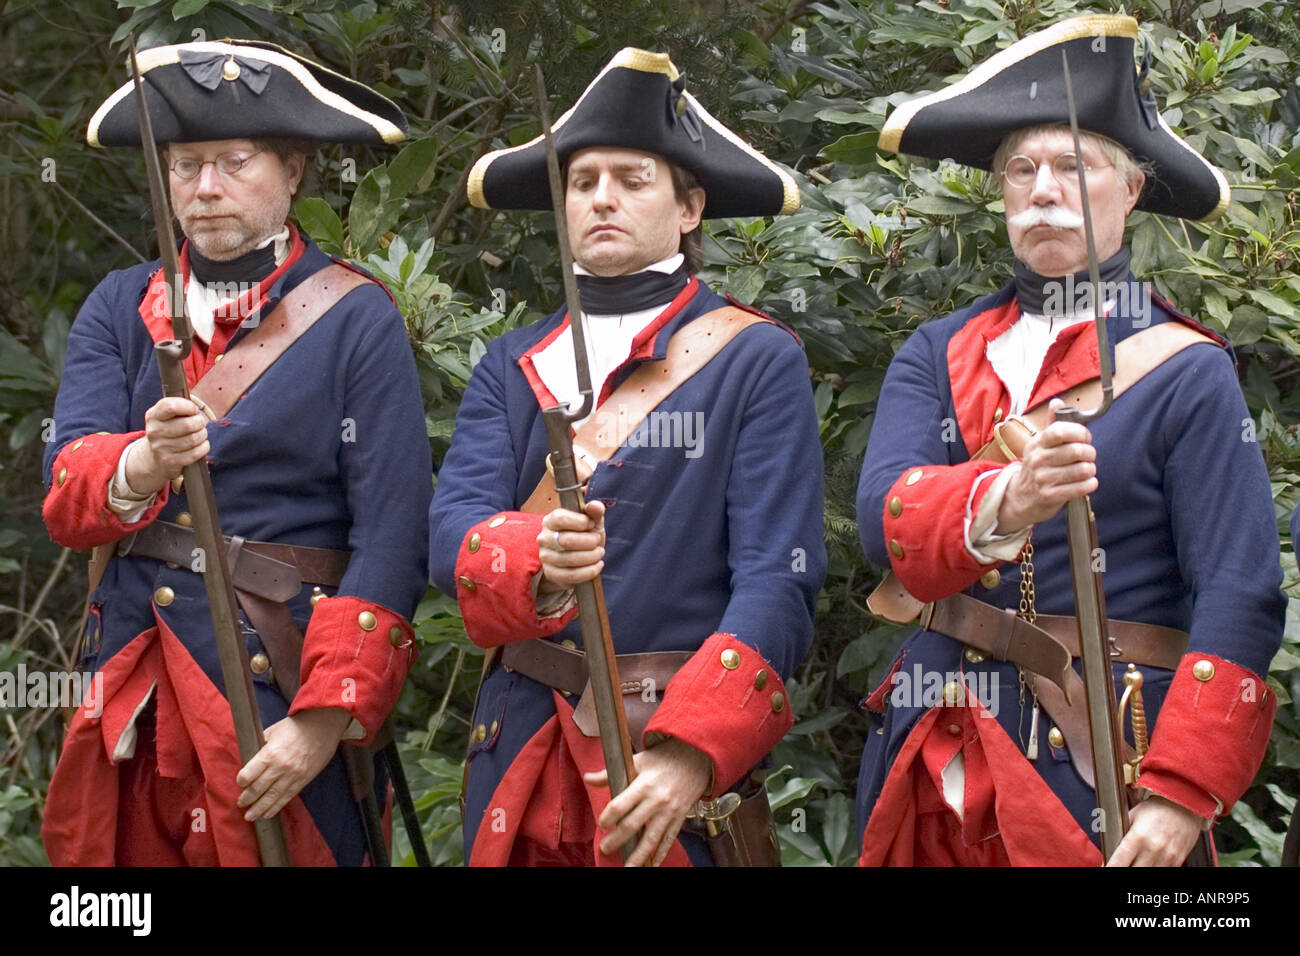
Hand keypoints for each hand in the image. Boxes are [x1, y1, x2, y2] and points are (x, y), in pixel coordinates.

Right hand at [126, 396, 209, 494]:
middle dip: (200, 422)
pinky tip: (201, 445)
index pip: (171, 406)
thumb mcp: (166, 416)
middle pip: (188, 424)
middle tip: (200, 423)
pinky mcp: (170, 461)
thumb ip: (178, 407)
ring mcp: (161, 448)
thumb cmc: (168, 430)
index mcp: (153, 416)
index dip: (188, 406)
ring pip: (193, 439)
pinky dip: (204, 447)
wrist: (154, 457)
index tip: (193, 410)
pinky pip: (195, 453)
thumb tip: (195, 409)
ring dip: (203, 435)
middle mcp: (154, 432)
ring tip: (200, 433)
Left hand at [236, 708, 350, 820]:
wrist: (323, 727)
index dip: (241, 781)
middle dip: (247, 799)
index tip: (240, 783)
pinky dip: (276, 807)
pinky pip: (287, 797)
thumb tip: (250, 758)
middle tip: (241, 804)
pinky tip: (268, 813)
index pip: (248, 775)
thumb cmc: (296, 727)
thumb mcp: (273, 732)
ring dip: (259, 809)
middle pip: (258, 789)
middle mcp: (280, 767)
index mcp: (270, 754)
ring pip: (272, 797)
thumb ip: (260, 746)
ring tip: (250, 816)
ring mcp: (293, 775)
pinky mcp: (303, 780)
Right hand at [537, 500, 605, 593]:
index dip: (580, 521)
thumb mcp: (591, 522)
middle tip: (597, 541)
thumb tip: (596, 506)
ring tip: (599, 553)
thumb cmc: (584, 536)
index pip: (560, 518)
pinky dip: (589, 571)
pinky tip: (597, 565)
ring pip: (571, 559)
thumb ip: (594, 512)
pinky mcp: (552, 573)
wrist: (578, 560)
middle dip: (589, 541)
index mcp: (550, 521)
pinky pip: (572, 575)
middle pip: (567, 540)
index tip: (591, 524)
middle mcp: (544, 538)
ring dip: (592, 556)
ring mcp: (546, 557)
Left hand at [586, 738, 712, 866]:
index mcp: (644, 785)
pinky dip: (660, 855)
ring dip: (638, 856)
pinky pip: (669, 840)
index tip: (602, 823)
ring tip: (627, 868)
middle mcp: (656, 800)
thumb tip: (587, 778)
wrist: (695, 759)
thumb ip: (610, 773)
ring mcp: (669, 811)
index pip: (620, 806)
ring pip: (651, 839)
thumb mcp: (637, 761)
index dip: (608, 817)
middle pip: (632, 825)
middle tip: (605, 848)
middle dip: (617, 840)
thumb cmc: (663, 759)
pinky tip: (651, 865)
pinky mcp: (679, 818)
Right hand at [996, 400, 1096, 531]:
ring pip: (1081, 470)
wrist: (1020, 497)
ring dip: (1090, 469)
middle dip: (1090, 453)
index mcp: (1037, 443)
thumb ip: (1053, 424)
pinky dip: (1090, 484)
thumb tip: (1057, 402)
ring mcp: (1043, 478)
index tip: (1085, 437)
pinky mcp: (1050, 496)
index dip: (1079, 432)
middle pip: (1076, 451)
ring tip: (1087, 469)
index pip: (1060, 431)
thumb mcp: (1040, 444)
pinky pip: (1080, 488)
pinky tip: (1088, 482)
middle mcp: (1038, 459)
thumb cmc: (1037, 467)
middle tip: (1089, 455)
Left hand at [1105, 795, 1205, 866]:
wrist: (1185, 806)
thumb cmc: (1157, 808)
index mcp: (1138, 836)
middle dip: (1124, 869)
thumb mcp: (1133, 815)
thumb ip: (1121, 831)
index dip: (1110, 867)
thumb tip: (1110, 846)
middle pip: (1133, 871)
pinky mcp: (1177, 861)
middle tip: (1119, 865)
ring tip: (1132, 864)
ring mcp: (1167, 857)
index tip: (1105, 868)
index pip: (1119, 861)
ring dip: (1138, 871)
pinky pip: (1162, 872)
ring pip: (1148, 874)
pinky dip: (1153, 870)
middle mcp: (1153, 849)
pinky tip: (1146, 864)